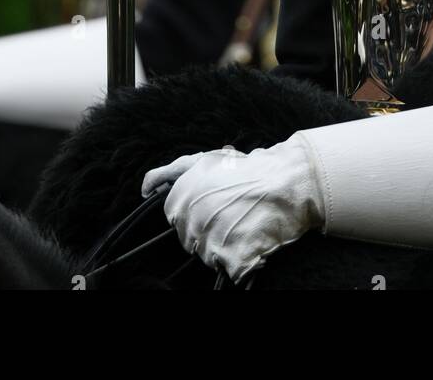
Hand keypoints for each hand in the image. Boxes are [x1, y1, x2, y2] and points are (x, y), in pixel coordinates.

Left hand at [141, 136, 324, 282]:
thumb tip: (146, 188)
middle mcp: (191, 219)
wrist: (285, 181)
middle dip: (206, 231)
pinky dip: (241, 262)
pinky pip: (229, 271)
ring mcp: (210, 241)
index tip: (210, 206)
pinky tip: (251, 241)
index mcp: (180, 197)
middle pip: (189, 240)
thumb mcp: (205, 160)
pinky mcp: (230, 259)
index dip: (192, 212)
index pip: (173, 218)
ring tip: (242, 226)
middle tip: (230, 215)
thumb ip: (172, 172)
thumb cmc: (247, 169)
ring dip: (223, 247)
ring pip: (207, 257)